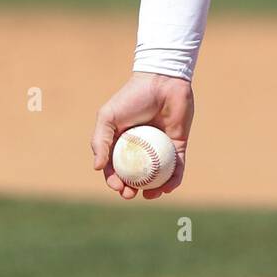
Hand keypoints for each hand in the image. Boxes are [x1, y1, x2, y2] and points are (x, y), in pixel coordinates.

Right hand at [91, 73, 193, 199]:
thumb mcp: (108, 117)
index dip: (114, 181)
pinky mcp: (179, 146)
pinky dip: (174, 179)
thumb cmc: (132, 96)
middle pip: (136, 176)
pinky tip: (168, 187)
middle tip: (132, 194)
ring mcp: (160, 148)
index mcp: (121, 142)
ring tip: (151, 195)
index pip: (115, 168)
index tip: (118, 187)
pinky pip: (177, 167)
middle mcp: (141, 148)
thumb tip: (97, 168)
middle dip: (132, 190)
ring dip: (154, 190)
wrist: (162, 81)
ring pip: (157, 176)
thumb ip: (100, 141)